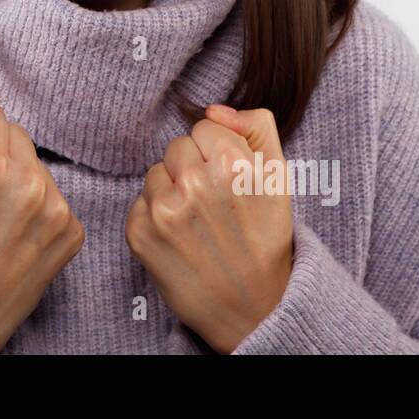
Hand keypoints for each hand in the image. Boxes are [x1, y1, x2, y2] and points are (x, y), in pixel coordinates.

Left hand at [125, 104, 293, 352]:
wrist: (254, 308)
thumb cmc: (266, 238)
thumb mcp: (279, 177)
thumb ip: (255, 127)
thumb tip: (213, 110)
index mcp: (233, 165)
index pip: (205, 127)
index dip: (219, 154)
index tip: (230, 181)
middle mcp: (195, 184)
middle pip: (177, 147)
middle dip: (194, 169)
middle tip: (215, 205)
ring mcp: (163, 211)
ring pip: (156, 172)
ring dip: (172, 191)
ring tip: (198, 223)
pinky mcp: (139, 234)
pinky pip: (140, 201)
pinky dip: (155, 216)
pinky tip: (180, 238)